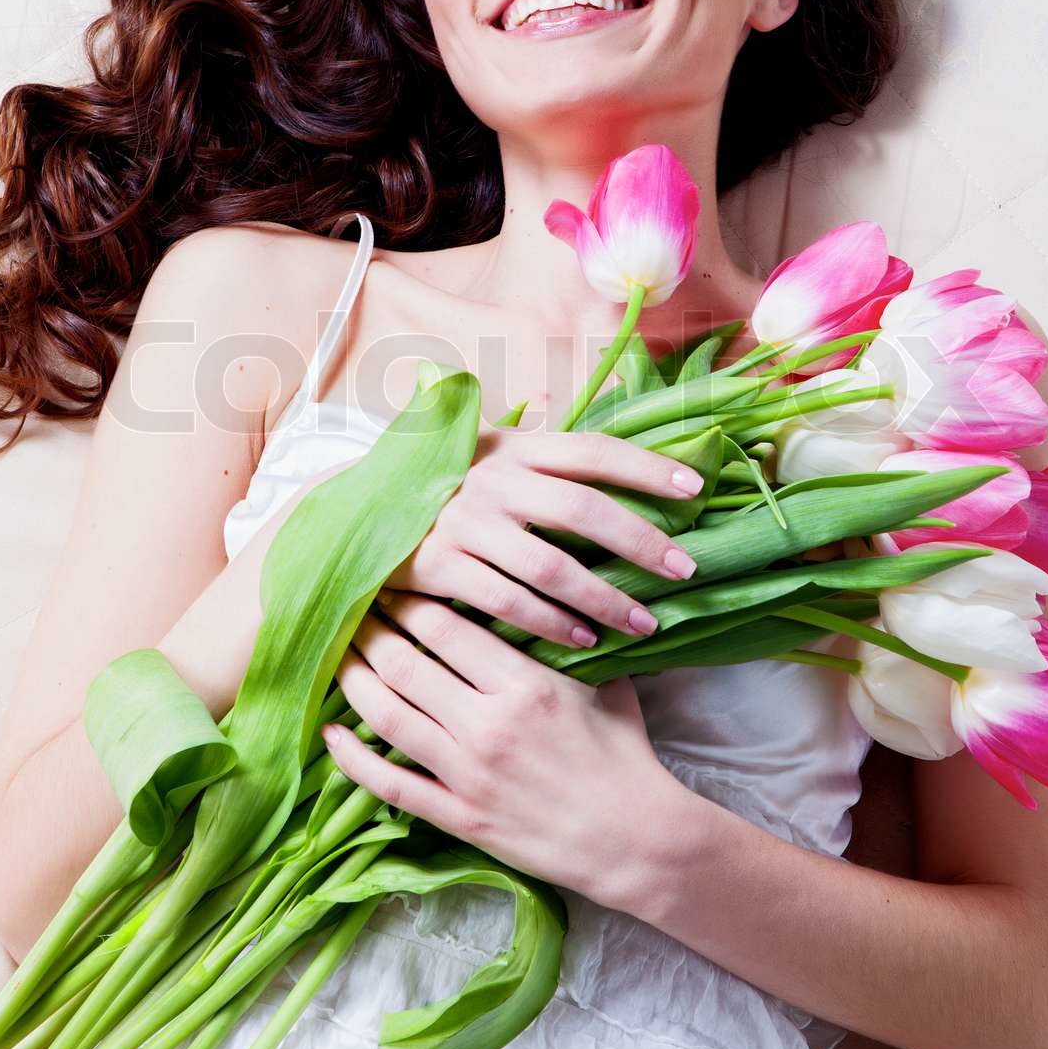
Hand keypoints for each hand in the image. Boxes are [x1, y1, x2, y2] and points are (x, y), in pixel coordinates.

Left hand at [322, 589, 684, 904]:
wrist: (637, 840)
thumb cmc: (625, 756)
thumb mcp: (606, 682)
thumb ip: (569, 641)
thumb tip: (549, 594)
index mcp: (525, 684)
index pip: (445, 627)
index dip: (410, 600)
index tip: (393, 582)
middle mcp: (488, 725)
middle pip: (405, 663)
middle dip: (371, 630)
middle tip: (353, 608)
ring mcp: (468, 775)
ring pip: (387, 716)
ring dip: (353, 680)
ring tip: (337, 654)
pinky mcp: (459, 818)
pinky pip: (390, 784)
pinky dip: (353, 759)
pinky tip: (329, 734)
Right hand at [383, 427, 703, 649]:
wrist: (354, 511)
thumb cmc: (440, 482)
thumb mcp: (481, 449)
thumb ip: (530, 437)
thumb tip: (567, 408)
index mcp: (514, 447)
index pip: (592, 450)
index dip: (645, 467)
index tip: (693, 490)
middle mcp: (493, 480)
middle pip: (583, 510)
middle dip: (641, 542)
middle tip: (687, 570)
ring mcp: (464, 524)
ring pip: (551, 566)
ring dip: (604, 599)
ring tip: (644, 624)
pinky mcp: (439, 567)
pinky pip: (508, 602)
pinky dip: (551, 624)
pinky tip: (586, 641)